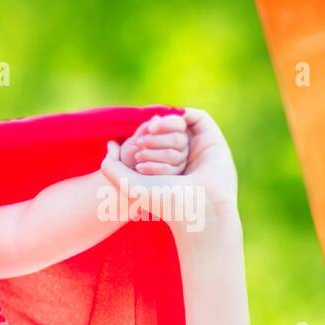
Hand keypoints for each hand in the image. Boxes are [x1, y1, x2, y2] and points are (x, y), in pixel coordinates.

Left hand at [101, 108, 238, 233]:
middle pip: (163, 131)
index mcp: (162, 168)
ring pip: (178, 123)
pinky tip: (174, 125)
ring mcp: (197, 148)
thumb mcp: (126, 183)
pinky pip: (198, 117)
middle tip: (143, 143)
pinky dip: (183, 116)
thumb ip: (110, 165)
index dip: (140, 137)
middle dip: (150, 135)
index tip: (134, 146)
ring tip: (154, 136)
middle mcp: (180, 157)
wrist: (197, 208)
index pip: (149, 140)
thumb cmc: (161, 199)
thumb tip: (111, 143)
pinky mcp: (213, 140)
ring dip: (164, 126)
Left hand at [120, 113, 187, 174]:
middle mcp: (181, 144)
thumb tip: (156, 119)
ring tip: (138, 156)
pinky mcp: (175, 174)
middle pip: (177, 139)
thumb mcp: (138, 137)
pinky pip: (167, 170)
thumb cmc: (134, 149)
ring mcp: (180, 159)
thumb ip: (146, 128)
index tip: (150, 128)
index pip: (179, 124)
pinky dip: (151, 167)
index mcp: (175, 130)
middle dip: (155, 140)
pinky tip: (139, 167)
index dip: (165, 124)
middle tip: (139, 141)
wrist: (128, 168)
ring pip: (171, 155)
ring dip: (151, 154)